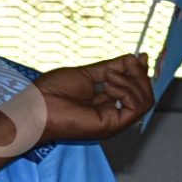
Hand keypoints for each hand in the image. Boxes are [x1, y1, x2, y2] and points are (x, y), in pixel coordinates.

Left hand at [17, 53, 152, 144]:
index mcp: (105, 102)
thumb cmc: (51, 92)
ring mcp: (114, 120)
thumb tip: (133, 59)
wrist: (36, 106)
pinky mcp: (113, 125)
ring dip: (131, 81)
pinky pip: (137, 107)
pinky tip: (109, 85)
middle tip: (130, 61)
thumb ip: (111, 68)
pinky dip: (127, 91)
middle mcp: (112, 112)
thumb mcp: (87, 74)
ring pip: (145, 100)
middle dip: (140, 74)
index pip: (134, 89)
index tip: (142, 56)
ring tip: (109, 76)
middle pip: (144, 94)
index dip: (141, 72)